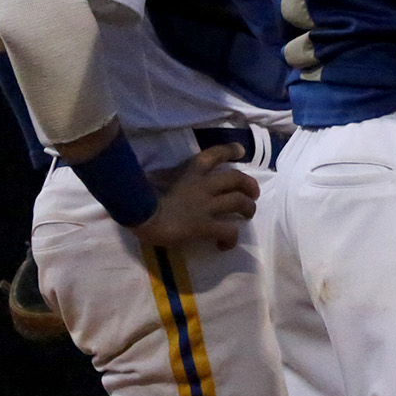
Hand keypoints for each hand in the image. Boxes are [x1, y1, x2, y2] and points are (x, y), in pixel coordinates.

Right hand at [133, 145, 259, 248]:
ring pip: (239, 202)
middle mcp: (203, 186)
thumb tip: (162, 178)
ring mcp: (206, 206)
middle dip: (250, 185)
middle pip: (236, 179)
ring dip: (248, 209)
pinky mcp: (205, 226)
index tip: (240, 150)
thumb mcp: (158, 180)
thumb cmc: (143, 198)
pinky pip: (228, 231)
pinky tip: (225, 244)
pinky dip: (231, 238)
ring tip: (247, 216)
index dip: (229, 150)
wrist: (142, 217)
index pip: (213, 154)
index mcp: (190, 172)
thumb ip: (169, 178)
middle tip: (253, 194)